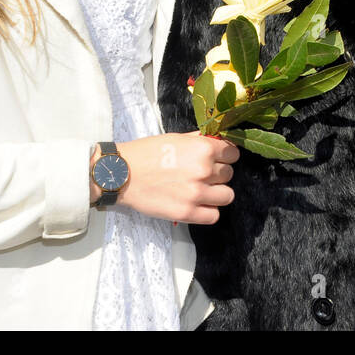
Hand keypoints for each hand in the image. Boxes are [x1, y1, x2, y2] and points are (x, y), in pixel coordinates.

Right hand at [96, 133, 238, 224]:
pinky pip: (214, 216)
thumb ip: (199, 141)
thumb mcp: (176, 138)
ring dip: (217, 193)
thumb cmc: (146, 153)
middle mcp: (204, 171)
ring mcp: (196, 193)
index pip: (233, 153)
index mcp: (203, 149)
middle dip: (218, 173)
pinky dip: (208, 212)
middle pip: (229, 174)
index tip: (218, 159)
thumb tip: (216, 141)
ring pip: (227, 195)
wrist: (121, 174)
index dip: (225, 155)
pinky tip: (197, 205)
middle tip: (202, 174)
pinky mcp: (187, 213)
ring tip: (202, 190)